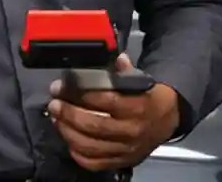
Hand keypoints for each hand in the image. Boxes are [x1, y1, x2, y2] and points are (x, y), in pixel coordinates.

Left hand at [46, 54, 180, 171]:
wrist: (167, 120)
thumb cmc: (147, 98)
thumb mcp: (140, 81)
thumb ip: (125, 71)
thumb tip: (116, 58)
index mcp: (138, 108)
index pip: (107, 101)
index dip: (82, 94)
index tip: (63, 87)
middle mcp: (132, 131)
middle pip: (94, 125)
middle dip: (69, 114)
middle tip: (54, 104)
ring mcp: (126, 150)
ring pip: (90, 146)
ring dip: (68, 132)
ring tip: (56, 119)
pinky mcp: (121, 161)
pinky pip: (95, 163)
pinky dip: (77, 153)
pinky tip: (68, 139)